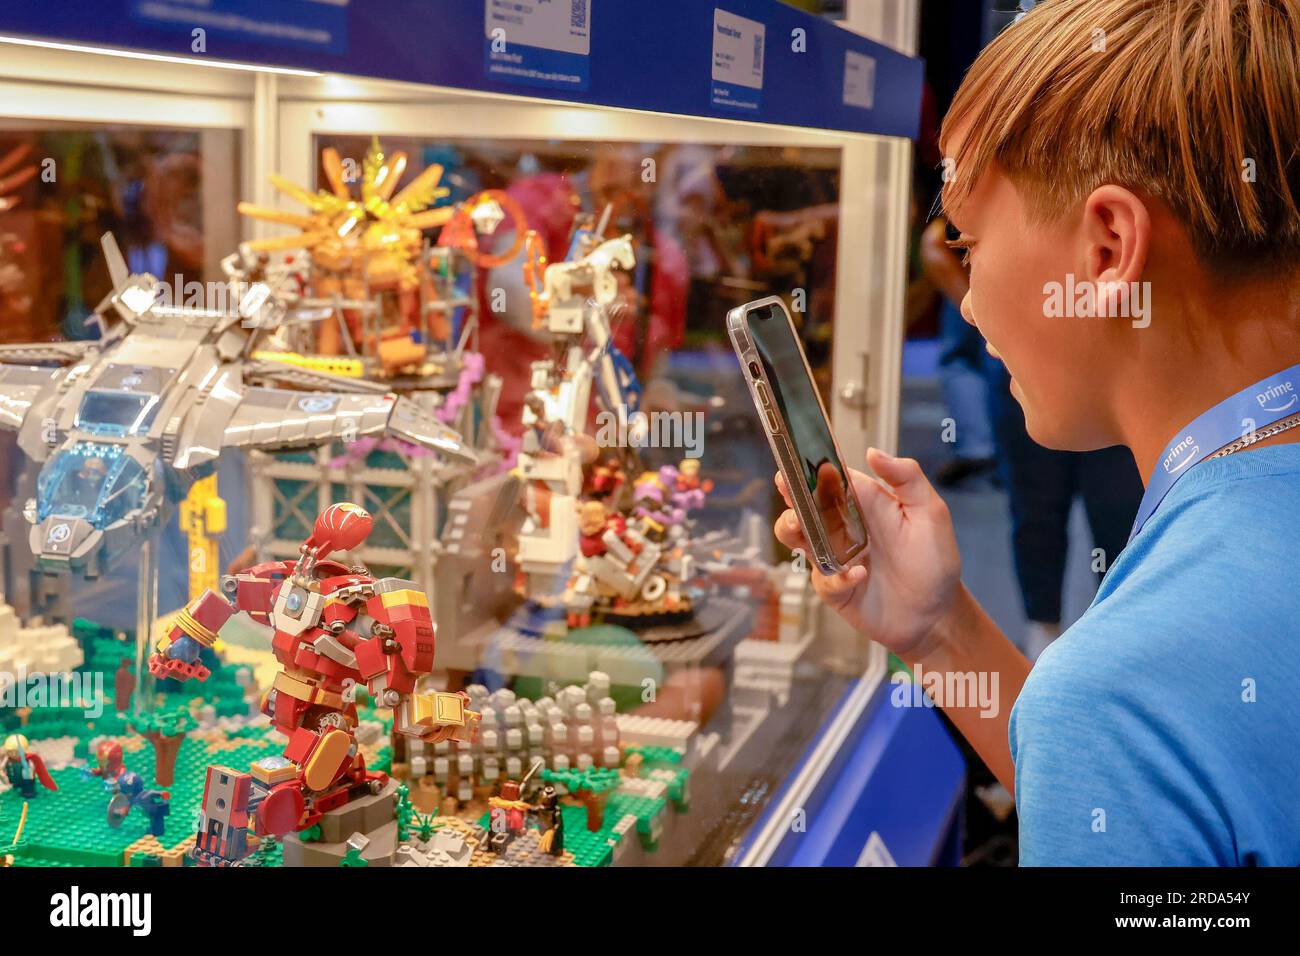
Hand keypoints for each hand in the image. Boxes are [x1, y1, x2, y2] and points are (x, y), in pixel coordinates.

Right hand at [774, 448, 961, 659]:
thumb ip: (907, 479)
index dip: (811, 468)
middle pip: (804, 504)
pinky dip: (836, 576)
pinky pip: (823, 578)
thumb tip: (873, 452)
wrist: (935, 614)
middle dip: (790, 494)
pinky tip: (858, 574)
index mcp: (865, 503)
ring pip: (798, 537)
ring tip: (800, 526)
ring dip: (792, 529)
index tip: (797, 460)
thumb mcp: (930, 513)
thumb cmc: (934, 561)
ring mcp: (835, 556)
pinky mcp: (834, 587)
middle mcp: (844, 526)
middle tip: (786, 488)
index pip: (831, 479)